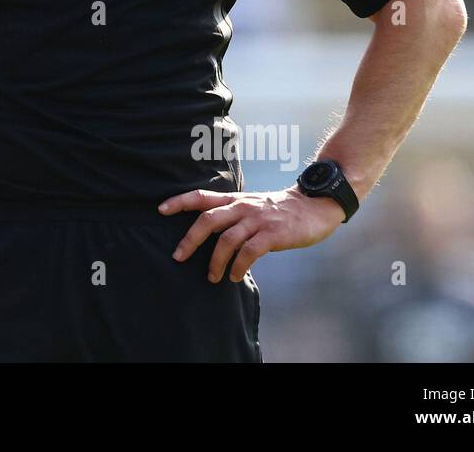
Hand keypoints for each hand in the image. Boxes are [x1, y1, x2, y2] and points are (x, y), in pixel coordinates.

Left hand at [159, 187, 344, 282]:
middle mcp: (242, 206)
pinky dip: (238, 266)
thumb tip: (207, 234)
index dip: (179, 202)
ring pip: (226, 239)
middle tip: (178, 257)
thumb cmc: (278, 210)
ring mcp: (257, 219)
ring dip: (215, 261)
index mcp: (235, 200)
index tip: (160, 210)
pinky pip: (249, 252)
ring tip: (212, 277)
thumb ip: (231, 215)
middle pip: (208, 219)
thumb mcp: (251, 206)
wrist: (314, 206)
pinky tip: (234, 276)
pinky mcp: (273, 234)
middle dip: (190, 239)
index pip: (201, 196)